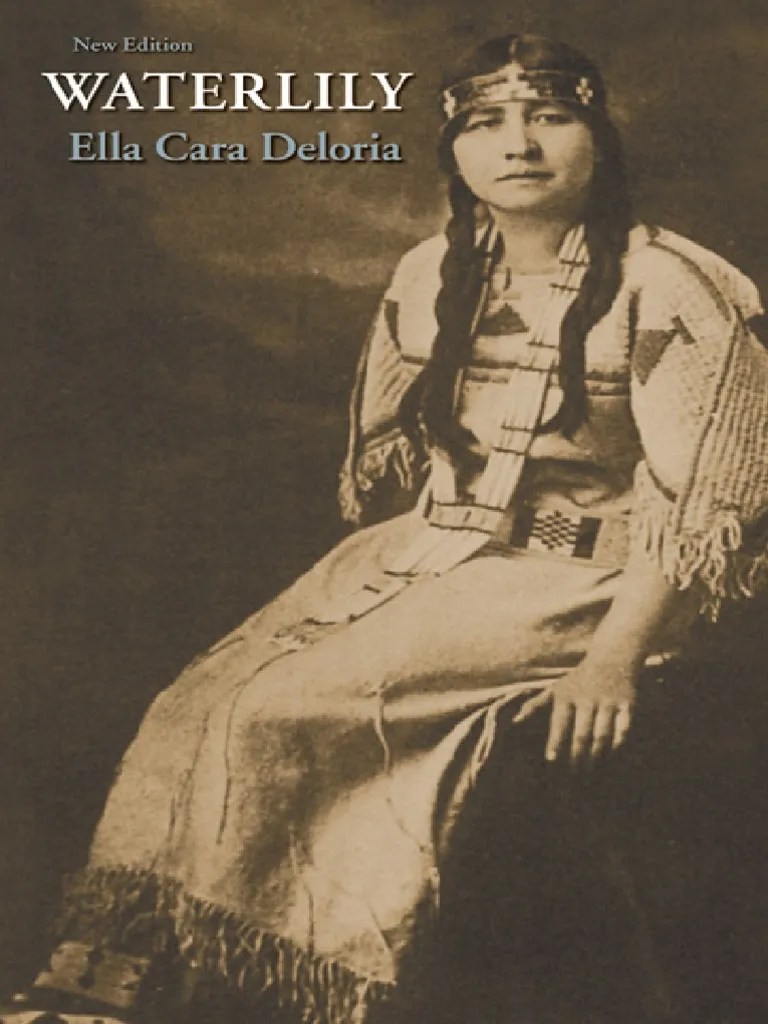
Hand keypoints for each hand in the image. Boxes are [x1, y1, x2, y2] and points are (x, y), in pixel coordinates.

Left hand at [514, 657, 639, 764]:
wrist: (612, 658)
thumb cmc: (579, 680)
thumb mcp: (556, 688)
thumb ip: (536, 705)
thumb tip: (515, 721)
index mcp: (567, 695)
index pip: (559, 722)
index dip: (555, 742)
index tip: (551, 760)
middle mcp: (587, 699)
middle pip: (582, 734)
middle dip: (577, 757)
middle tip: (574, 775)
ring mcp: (608, 702)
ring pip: (602, 735)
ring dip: (596, 755)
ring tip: (590, 770)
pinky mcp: (627, 705)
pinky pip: (623, 730)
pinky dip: (616, 746)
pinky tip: (609, 757)